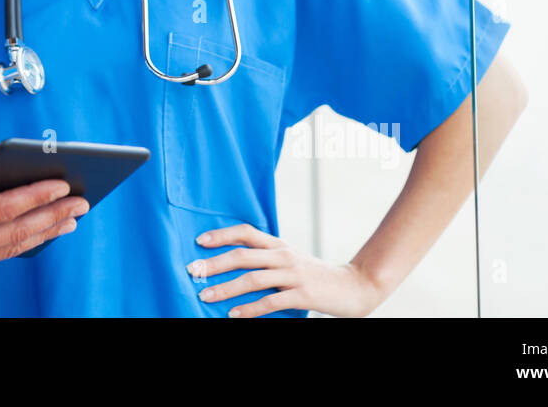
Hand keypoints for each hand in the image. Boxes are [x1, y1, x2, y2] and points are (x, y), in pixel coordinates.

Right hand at [0, 141, 87, 285]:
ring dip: (43, 232)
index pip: (1, 210)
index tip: (62, 185)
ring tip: (70, 220)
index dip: (34, 197)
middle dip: (52, 216)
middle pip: (16, 233)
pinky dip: (22, 243)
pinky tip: (35, 235)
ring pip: (10, 248)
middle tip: (83, 203)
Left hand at [188, 224, 384, 317]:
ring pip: (253, 278)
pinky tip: (234, 315)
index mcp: (279, 245)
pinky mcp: (302, 295)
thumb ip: (266, 257)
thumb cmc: (315, 275)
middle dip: (214, 263)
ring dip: (226, 288)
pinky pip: (271, 302)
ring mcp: (293, 275)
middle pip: (243, 255)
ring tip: (205, 295)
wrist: (353, 286)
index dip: (222, 234)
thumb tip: (232, 260)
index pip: (247, 232)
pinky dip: (250, 309)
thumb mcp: (290, 259)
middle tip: (193, 271)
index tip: (199, 241)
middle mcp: (283, 256)